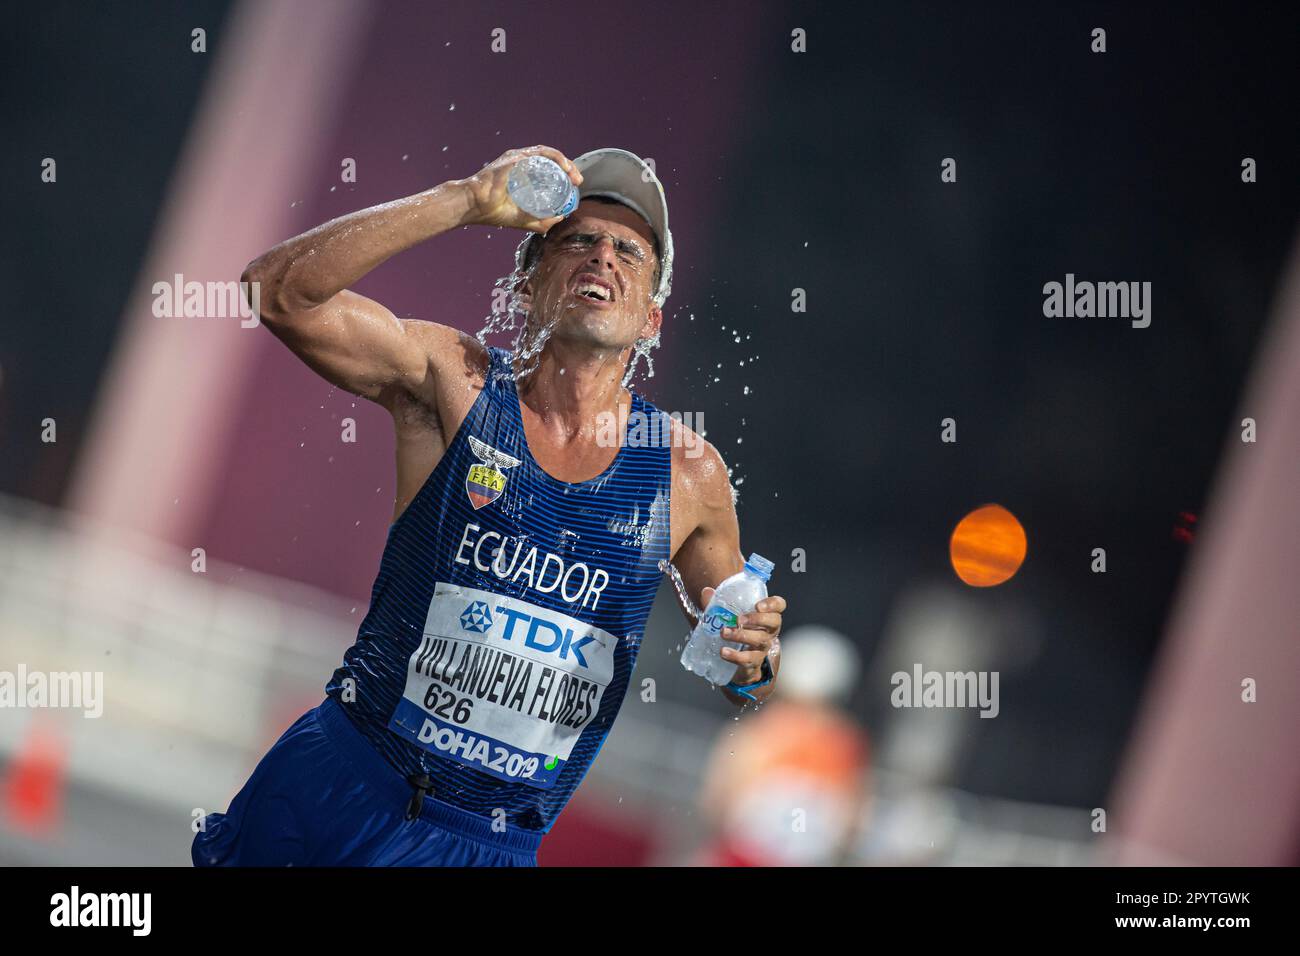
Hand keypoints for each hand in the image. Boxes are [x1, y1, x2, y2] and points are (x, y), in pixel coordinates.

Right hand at [455, 145, 582, 232]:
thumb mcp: (523, 219)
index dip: (565, 171)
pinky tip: (561, 167)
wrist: (475, 207)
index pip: (549, 166)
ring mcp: (516, 158)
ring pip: (545, 153)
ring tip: (571, 172)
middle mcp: (521, 162)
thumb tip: (560, 219)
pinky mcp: (511, 159)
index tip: (575, 183)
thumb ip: (541, 221)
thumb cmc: (493, 211)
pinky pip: (535, 155)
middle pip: (550, 158)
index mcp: (523, 172)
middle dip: (568, 166)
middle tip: (577, 179)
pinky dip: (551, 158)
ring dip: (562, 160)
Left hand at [700, 586, 786, 684]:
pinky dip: (736, 656)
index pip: (779, 605)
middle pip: (774, 622)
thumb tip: (707, 592)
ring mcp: (763, 647)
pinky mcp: (754, 662)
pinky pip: (748, 660)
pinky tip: (724, 652)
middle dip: (757, 619)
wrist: (737, 659)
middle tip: (739, 619)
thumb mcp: (729, 615)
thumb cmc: (737, 630)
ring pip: (760, 640)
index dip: (772, 604)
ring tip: (723, 632)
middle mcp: (769, 630)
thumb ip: (718, 603)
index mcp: (766, 615)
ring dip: (742, 635)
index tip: (757, 605)